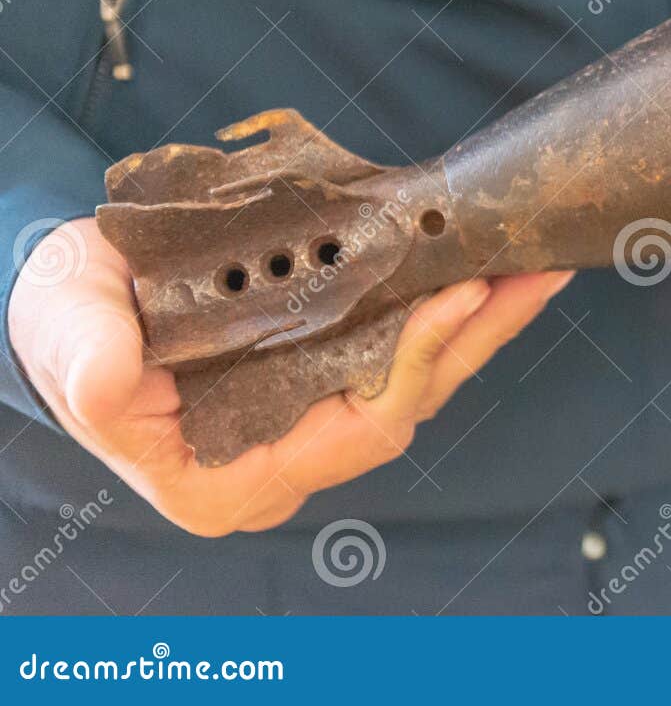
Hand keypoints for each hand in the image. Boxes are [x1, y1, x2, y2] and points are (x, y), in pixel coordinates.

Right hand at [8, 217, 572, 536]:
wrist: (77, 301)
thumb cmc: (70, 327)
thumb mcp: (65, 337)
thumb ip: (90, 364)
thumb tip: (117, 381)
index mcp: (229, 477)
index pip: (354, 431)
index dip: (414, 364)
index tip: (457, 295)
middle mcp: (287, 456)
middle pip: (409, 401)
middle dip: (475, 337)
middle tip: (532, 274)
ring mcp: (312, 413)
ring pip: (419, 374)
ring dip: (479, 321)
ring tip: (533, 264)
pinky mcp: (325, 369)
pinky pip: (402, 344)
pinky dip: (446, 305)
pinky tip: (487, 265)